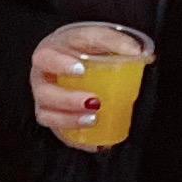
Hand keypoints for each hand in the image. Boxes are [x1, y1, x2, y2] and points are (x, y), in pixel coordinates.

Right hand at [31, 25, 117, 139]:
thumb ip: (116, 41)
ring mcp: (44, 101)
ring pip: (47, 116)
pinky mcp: (53, 118)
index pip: (47, 58)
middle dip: (68, 100)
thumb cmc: (82, 47)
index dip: (60, 65)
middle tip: (94, 101)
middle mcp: (41, 78)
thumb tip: (140, 53)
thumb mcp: (97, 36)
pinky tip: (96, 144)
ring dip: (69, 122)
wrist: (71, 55)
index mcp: (49, 53)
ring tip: (94, 120)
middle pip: (45, 93)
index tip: (81, 70)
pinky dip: (77, 141)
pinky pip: (59, 134)